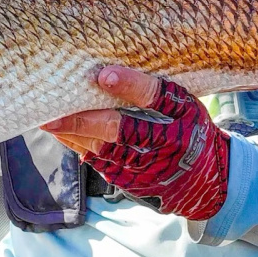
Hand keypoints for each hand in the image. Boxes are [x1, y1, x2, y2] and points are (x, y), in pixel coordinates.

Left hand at [40, 66, 230, 220]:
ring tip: (47, 121)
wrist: (210, 182)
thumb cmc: (192, 131)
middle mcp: (166, 144)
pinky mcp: (133, 183)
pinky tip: (63, 134)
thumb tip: (110, 73)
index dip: (130, 86)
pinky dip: (80, 147)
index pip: (155, 97)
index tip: (103, 74)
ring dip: (73, 135)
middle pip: (119, 130)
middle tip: (53, 112)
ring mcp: (148, 168)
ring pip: (103, 149)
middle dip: (83, 120)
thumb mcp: (187, 107)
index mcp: (183, 117)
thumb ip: (157, 91)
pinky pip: (101, 163)